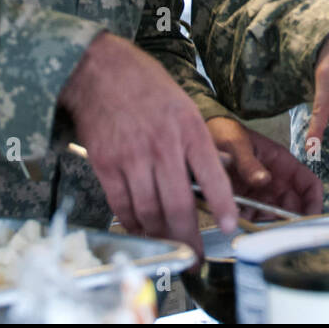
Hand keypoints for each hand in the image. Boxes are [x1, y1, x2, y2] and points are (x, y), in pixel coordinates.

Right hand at [58, 32, 236, 256]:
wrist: (99, 70)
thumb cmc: (144, 85)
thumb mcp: (183, 106)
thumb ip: (196, 142)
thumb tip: (212, 177)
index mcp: (189, 129)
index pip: (213, 177)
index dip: (223, 207)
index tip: (229, 227)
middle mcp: (163, 146)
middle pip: (178, 206)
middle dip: (188, 239)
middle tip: (194, 257)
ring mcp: (132, 156)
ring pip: (149, 211)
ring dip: (160, 236)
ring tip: (169, 248)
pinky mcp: (106, 163)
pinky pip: (122, 204)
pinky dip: (133, 223)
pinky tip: (142, 230)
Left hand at [207, 118, 323, 219]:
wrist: (203, 138)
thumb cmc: (224, 133)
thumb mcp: (236, 144)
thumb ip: (248, 162)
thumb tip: (264, 180)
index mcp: (282, 163)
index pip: (309, 184)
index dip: (314, 202)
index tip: (311, 220)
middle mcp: (276, 181)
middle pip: (294, 207)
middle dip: (289, 222)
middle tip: (277, 233)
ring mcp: (262, 193)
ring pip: (274, 216)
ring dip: (267, 225)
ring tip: (252, 225)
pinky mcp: (246, 202)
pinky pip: (254, 218)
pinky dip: (248, 224)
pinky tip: (236, 221)